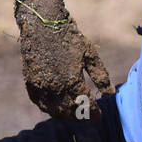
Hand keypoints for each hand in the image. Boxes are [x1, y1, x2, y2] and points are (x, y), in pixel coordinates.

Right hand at [15, 0, 111, 120]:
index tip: (100, 117)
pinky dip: (50, 109)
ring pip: (55, 111)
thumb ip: (100, 76)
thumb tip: (110, 93)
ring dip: (66, 116)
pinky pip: (41, 104)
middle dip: (81, 117)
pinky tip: (57, 107)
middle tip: (88, 116)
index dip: (95, 114)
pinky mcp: (31, 84)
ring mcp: (41, 87)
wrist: (42, 24)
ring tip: (75, 114)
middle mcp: (56, 88)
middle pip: (70, 113)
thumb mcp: (90, 54)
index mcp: (73, 81)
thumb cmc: (69, 37)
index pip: (87, 106)